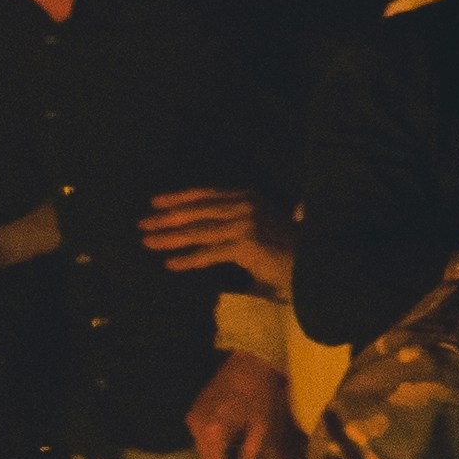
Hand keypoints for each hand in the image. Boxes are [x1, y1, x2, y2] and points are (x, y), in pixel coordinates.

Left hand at [141, 185, 287, 282]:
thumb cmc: (288, 247)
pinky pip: (210, 253)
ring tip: (148, 243)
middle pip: (197, 210)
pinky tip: (171, 264)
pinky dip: (189, 259)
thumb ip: (233, 222)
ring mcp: (245, 224)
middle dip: (167, 217)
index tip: (155, 202)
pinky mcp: (246, 244)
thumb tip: (201, 230)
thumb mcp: (259, 224)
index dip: (178, 197)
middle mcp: (244, 205)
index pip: (205, 194)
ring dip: (170, 238)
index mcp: (247, 196)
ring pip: (199, 230)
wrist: (316, 260)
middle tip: (142, 223)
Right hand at [188, 353, 306, 458]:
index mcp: (214, 433)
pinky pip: (206, 440)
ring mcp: (194, 418)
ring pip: (206, 453)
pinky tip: (228, 457)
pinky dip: (216, 452)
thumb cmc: (262, 393)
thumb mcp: (264, 430)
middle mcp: (198, 428)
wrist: (250, 357)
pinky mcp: (197, 411)